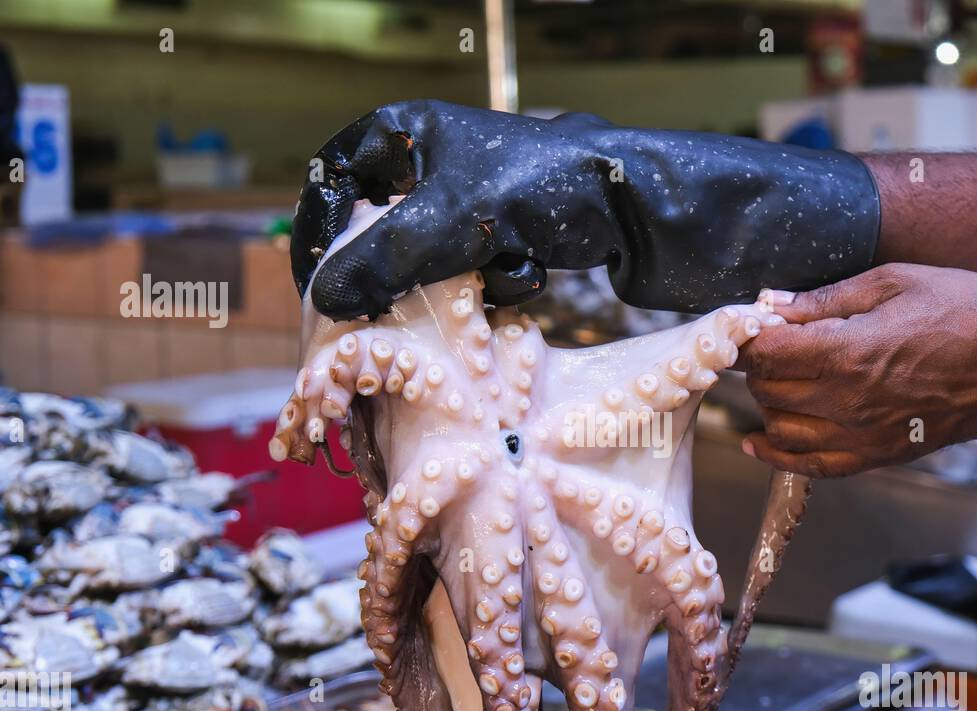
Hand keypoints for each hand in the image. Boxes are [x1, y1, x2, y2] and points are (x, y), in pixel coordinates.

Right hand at [291, 100, 878, 318]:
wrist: (664, 210)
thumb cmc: (561, 188)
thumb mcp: (458, 219)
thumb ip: (382, 258)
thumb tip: (320, 298)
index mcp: (418, 132)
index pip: (336, 170)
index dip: (318, 224)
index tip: (312, 281)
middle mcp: (449, 163)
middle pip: (384, 227)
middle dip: (396, 271)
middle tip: (388, 312)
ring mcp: (490, 205)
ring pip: (435, 263)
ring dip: (459, 284)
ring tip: (504, 275)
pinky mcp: (526, 241)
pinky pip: (482, 279)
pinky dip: (501, 288)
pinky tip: (536, 280)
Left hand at [737, 263, 976, 477]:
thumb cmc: (967, 312)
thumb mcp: (895, 281)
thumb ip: (826, 298)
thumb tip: (772, 304)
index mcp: (847, 352)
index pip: (765, 353)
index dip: (749, 336)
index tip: (752, 323)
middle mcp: (846, 401)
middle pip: (766, 390)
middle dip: (761, 366)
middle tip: (774, 344)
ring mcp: (861, 435)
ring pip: (780, 428)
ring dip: (770, 403)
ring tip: (784, 379)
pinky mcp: (876, 456)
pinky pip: (810, 466)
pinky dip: (779, 453)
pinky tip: (761, 438)